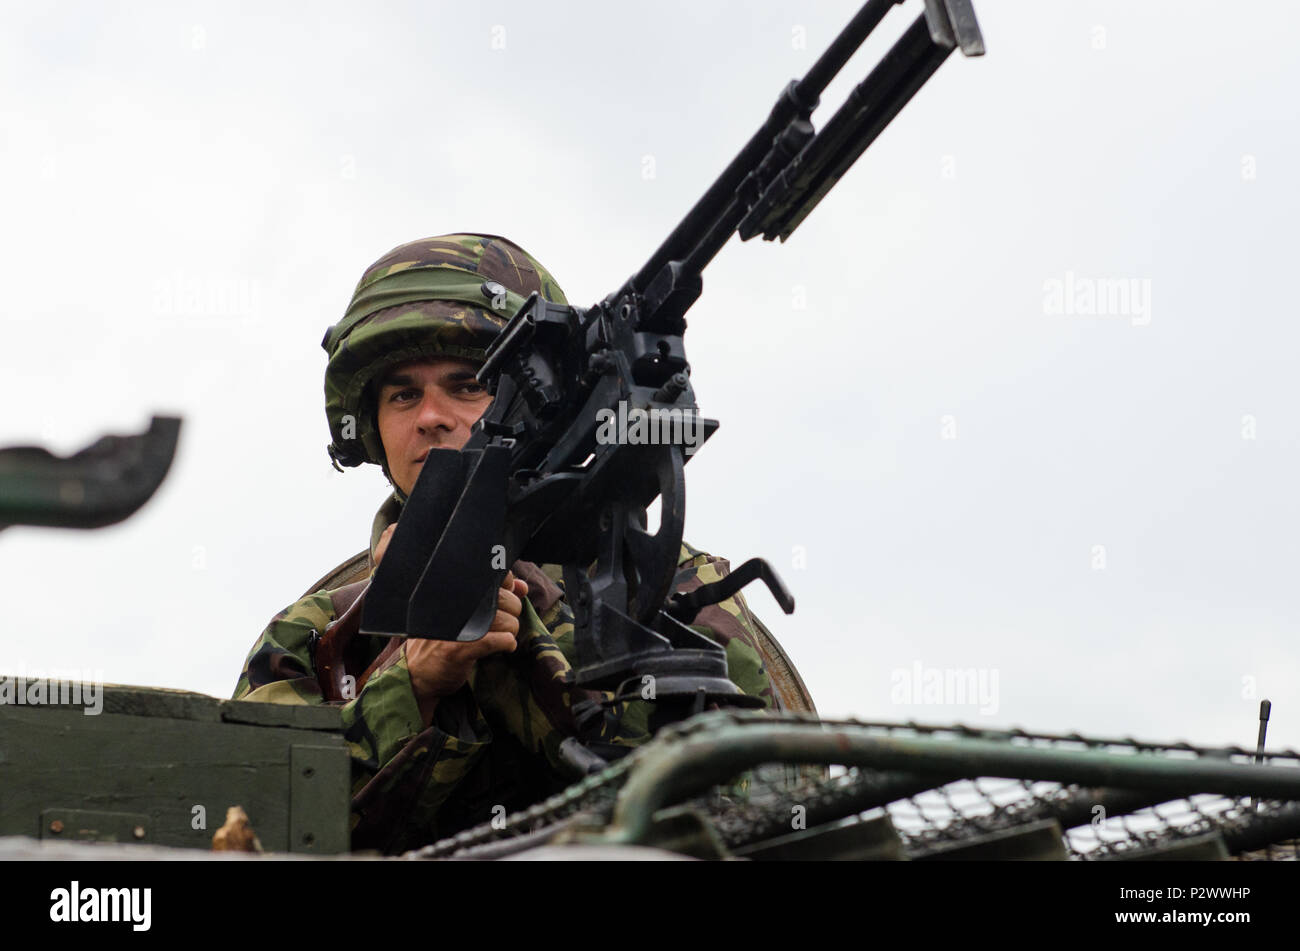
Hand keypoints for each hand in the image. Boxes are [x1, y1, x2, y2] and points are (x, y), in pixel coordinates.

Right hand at [372, 530, 528, 723]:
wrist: (416, 674)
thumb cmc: (442, 640)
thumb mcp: (465, 613)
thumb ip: (494, 596)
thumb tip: (522, 586)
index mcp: (454, 591)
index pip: (492, 576)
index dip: (507, 586)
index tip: (505, 598)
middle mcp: (453, 604)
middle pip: (504, 599)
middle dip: (512, 611)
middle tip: (503, 623)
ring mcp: (456, 626)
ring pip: (506, 621)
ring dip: (511, 630)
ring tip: (501, 636)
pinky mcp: (460, 649)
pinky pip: (501, 640)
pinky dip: (507, 643)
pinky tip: (503, 646)